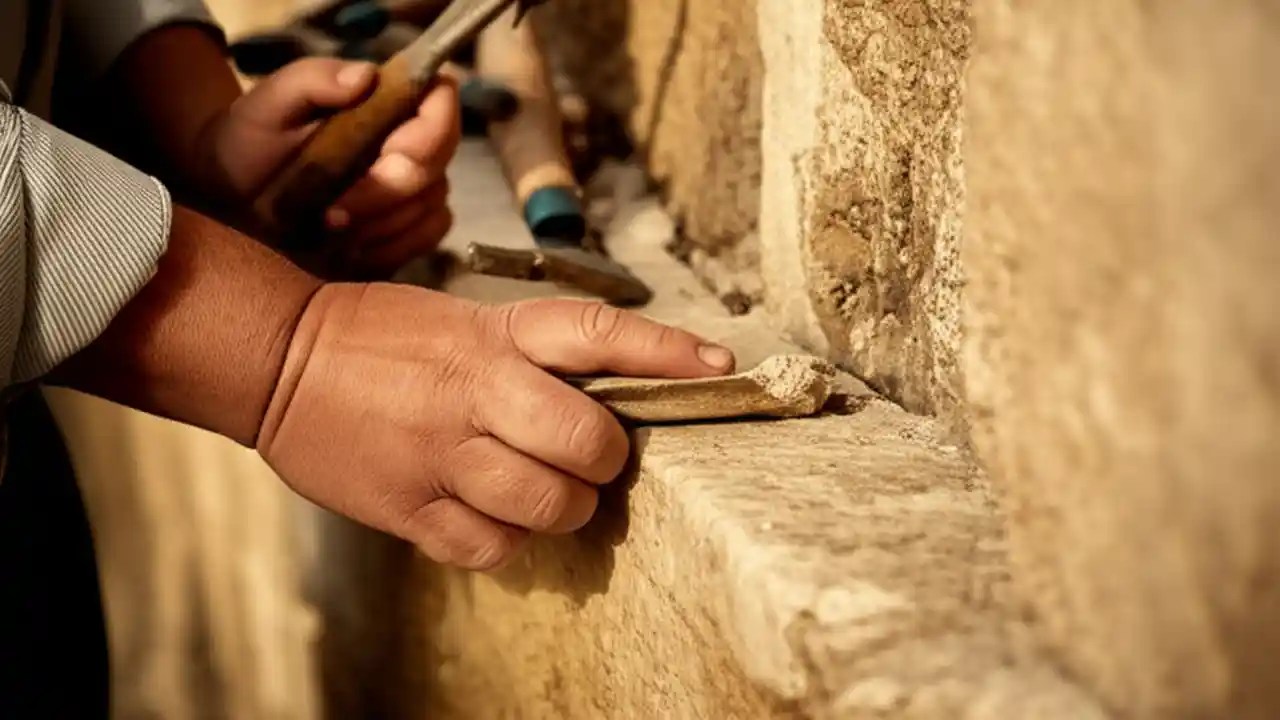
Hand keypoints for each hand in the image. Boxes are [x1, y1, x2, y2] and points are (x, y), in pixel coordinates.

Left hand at [208, 59, 460, 275]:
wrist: (232, 198)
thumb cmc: (251, 142)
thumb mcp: (269, 104)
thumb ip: (312, 80)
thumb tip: (365, 76)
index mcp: (387, 100)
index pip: (441, 103)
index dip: (427, 134)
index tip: (384, 158)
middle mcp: (414, 142)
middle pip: (435, 168)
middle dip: (384, 195)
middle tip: (330, 212)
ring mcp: (416, 190)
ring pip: (431, 210)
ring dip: (380, 226)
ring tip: (326, 228)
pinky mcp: (409, 232)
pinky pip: (425, 241)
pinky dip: (389, 249)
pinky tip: (348, 248)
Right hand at [255, 284, 735, 569]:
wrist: (279, 360)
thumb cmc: (382, 337)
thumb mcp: (463, 321)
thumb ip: (533, 357)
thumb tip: (614, 397)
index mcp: (494, 336)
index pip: (599, 334)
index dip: (667, 351)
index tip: (719, 363)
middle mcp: (476, 392)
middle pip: (589, 441)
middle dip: (608, 458)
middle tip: (595, 457)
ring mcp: (442, 454)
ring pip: (549, 505)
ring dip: (565, 507)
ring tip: (544, 489)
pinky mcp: (410, 507)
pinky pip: (494, 548)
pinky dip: (508, 540)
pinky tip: (491, 513)